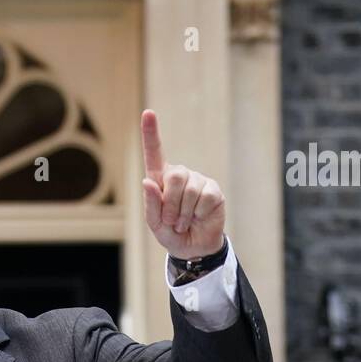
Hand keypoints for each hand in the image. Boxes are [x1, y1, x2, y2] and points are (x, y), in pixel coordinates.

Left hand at [140, 109, 225, 259]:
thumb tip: (147, 182)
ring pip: (190, 190)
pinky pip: (205, 198)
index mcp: (160, 180)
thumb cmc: (171, 233)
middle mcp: (180, 175)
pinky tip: (199, 218)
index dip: (151, 133)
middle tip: (172, 221)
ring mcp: (198, 180)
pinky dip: (199, 213)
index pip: (154, 153)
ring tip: (184, 223)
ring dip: (184, 213)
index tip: (148, 113)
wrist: (194, 248)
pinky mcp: (213, 190)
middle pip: (175, 176)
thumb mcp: (155, 223)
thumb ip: (151, 204)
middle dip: (171, 204)